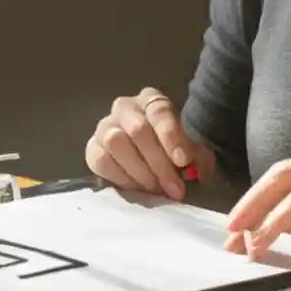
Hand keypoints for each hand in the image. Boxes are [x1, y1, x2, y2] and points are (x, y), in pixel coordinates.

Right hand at [85, 87, 216, 200]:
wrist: (146, 157)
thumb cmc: (170, 149)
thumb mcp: (190, 150)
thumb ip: (198, 157)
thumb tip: (197, 171)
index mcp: (152, 101)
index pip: (160, 111)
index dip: (171, 136)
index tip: (183, 161)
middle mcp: (125, 107)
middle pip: (138, 129)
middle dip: (158, 163)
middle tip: (174, 188)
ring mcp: (104, 126)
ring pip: (116, 143)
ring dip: (139, 171)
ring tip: (155, 189)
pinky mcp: (93, 148)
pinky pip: (101, 161)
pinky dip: (121, 178)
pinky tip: (137, 188)